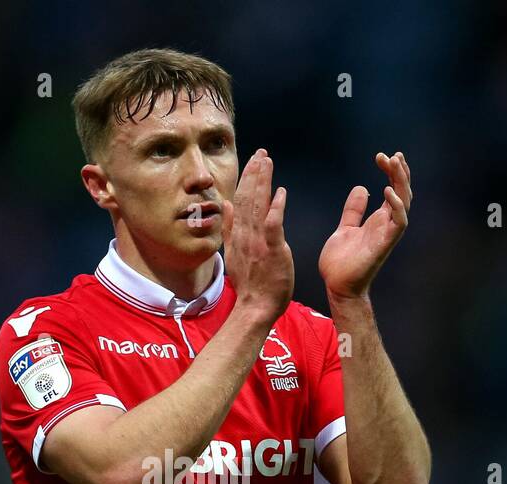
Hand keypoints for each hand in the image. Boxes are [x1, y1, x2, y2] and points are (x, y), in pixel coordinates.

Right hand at [223, 148, 293, 322]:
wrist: (255, 307)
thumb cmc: (250, 284)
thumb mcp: (233, 253)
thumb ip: (229, 228)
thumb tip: (225, 205)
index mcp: (239, 235)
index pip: (242, 200)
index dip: (248, 178)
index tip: (254, 160)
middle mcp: (246, 235)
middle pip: (249, 198)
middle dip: (255, 173)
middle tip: (262, 153)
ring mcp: (258, 242)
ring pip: (258, 206)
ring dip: (263, 182)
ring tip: (267, 162)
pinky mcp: (272, 251)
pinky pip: (273, 226)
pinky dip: (276, 208)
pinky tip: (280, 192)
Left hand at [318, 151, 410, 298]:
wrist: (336, 286)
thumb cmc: (340, 263)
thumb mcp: (344, 228)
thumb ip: (353, 210)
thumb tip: (360, 188)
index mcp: (378, 220)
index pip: (392, 190)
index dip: (391, 172)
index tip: (383, 156)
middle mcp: (386, 224)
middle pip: (402, 192)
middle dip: (400, 172)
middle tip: (393, 155)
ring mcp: (387, 234)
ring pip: (404, 203)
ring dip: (401, 182)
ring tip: (395, 163)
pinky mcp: (384, 244)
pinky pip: (398, 222)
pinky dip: (396, 206)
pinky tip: (387, 191)